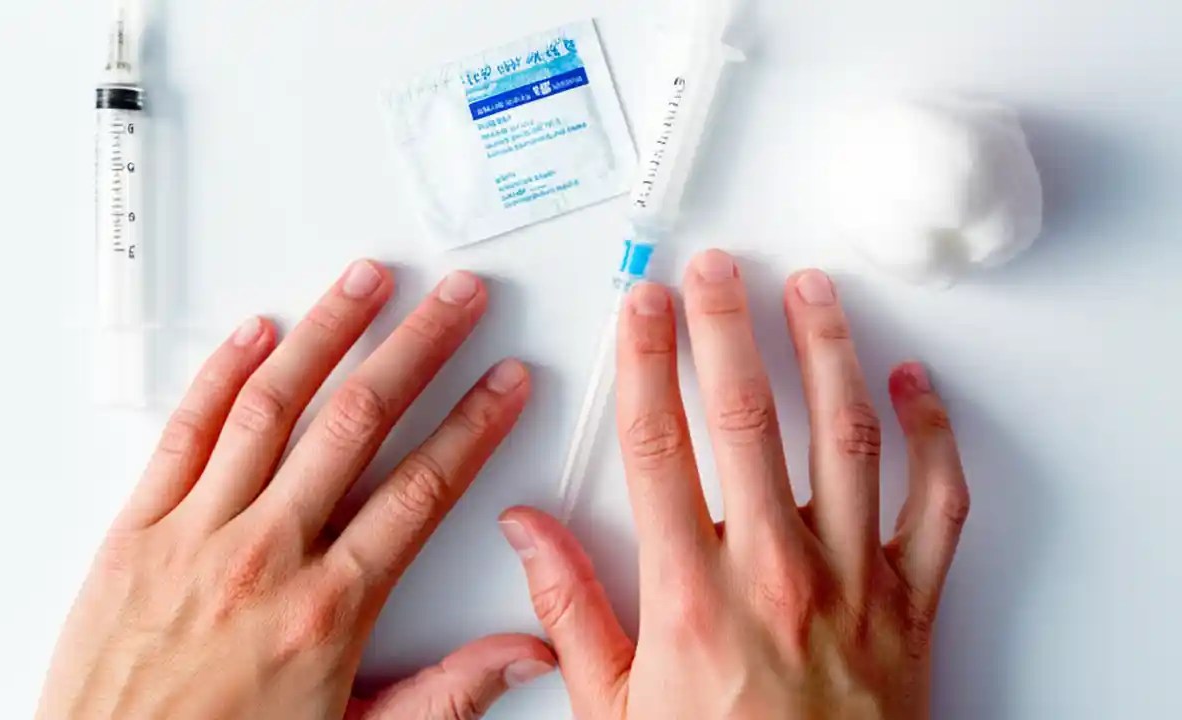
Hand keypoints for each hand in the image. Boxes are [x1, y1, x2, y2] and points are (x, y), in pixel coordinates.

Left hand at [38, 262, 555, 719]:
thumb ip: (447, 694)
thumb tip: (525, 655)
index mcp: (328, 608)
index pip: (422, 489)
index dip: (474, 425)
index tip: (504, 381)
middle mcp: (265, 555)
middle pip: (358, 424)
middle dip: (419, 348)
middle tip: (458, 299)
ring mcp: (197, 533)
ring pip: (274, 407)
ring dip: (328, 333)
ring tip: (368, 282)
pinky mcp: (136, 529)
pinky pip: (185, 432)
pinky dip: (222, 373)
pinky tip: (259, 332)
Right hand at [501, 250, 969, 718]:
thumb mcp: (614, 708)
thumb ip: (569, 608)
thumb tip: (526, 528)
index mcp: (692, 596)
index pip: (660, 444)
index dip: (647, 360)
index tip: (642, 306)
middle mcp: (777, 572)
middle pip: (749, 418)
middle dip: (727, 327)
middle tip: (716, 269)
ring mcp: (854, 581)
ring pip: (847, 436)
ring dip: (827, 351)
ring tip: (810, 291)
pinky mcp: (912, 602)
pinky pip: (937, 501)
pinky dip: (931, 434)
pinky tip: (912, 383)